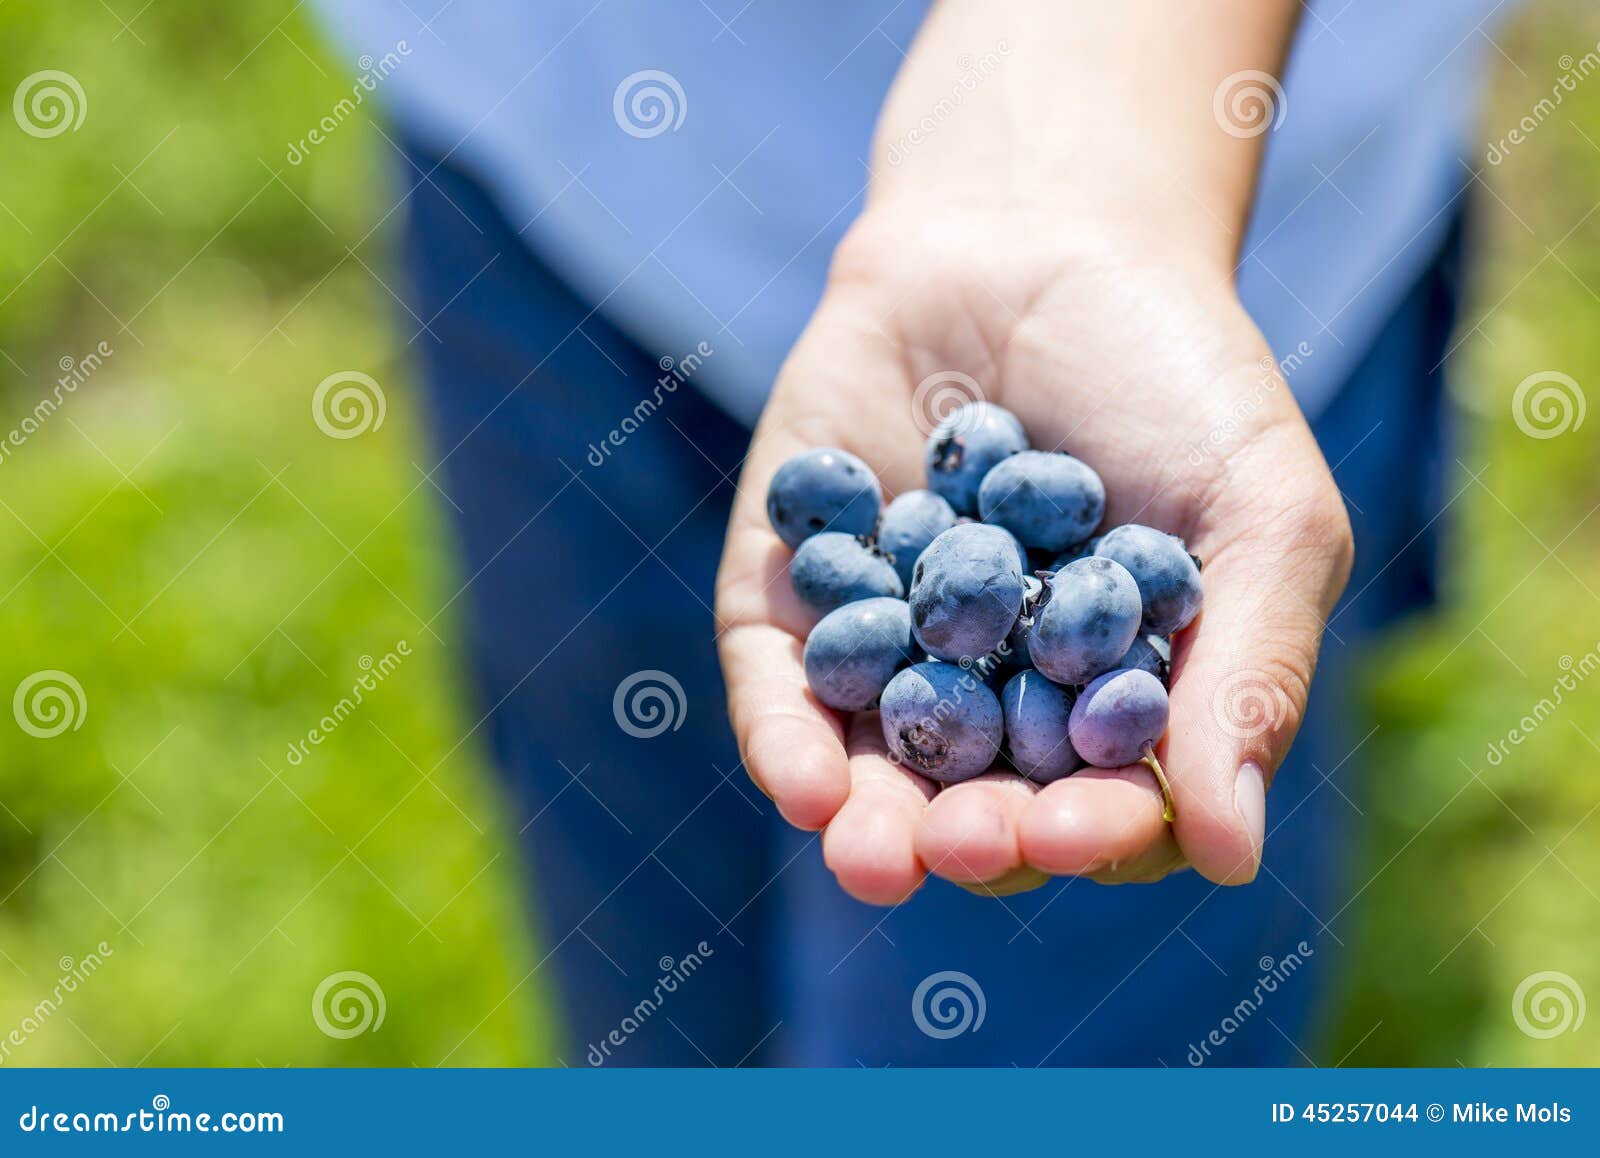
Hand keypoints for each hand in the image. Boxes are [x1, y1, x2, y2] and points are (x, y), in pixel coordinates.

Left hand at [715, 204, 1352, 902]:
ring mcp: (890, 649)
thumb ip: (1249, 670)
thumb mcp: (1260, 510)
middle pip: (979, 804)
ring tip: (867, 852)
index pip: (1103, 804)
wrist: (1037, 234)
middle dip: (971, 836)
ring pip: (873, 764)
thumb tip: (1231, 861)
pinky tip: (801, 780)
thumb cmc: (1179, 377)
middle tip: (964, 844)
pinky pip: (781, 680)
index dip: (1093, 832)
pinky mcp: (794, 594)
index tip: (1083, 829)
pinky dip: (788, 729)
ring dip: (868, 821)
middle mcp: (997, 696)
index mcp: (1113, 702)